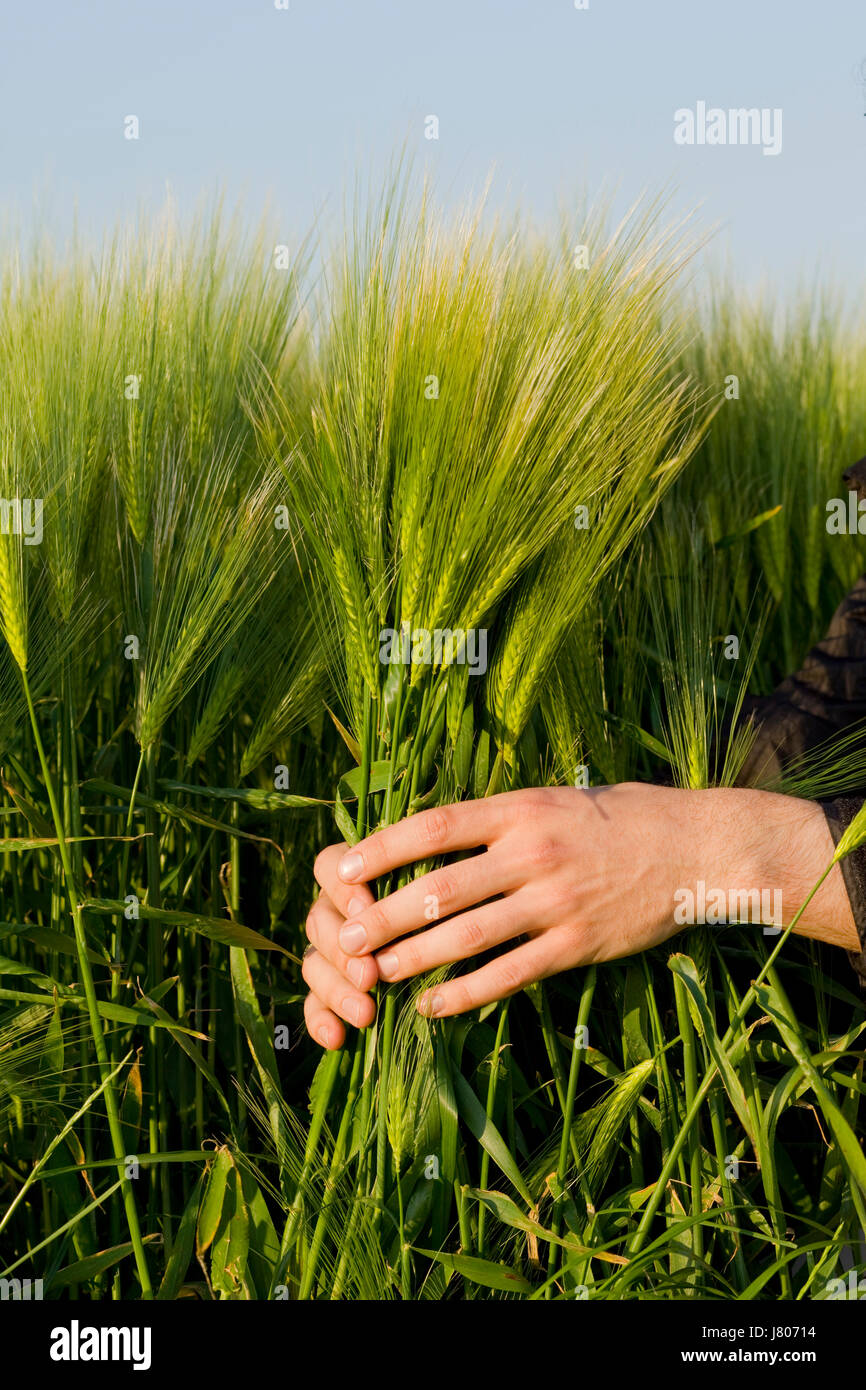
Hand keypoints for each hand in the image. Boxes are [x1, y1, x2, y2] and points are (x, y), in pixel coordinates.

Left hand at [302, 783, 855, 1045]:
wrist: (696, 849)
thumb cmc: (620, 819)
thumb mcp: (555, 800)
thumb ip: (500, 820)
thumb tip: (435, 836)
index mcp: (521, 809)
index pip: (436, 827)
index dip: (383, 848)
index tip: (343, 866)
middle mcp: (533, 853)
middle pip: (441, 888)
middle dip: (385, 916)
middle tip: (345, 939)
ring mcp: (555, 901)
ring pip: (468, 936)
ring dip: (415, 958)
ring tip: (375, 975)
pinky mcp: (577, 943)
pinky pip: (511, 973)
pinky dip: (467, 993)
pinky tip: (433, 1005)